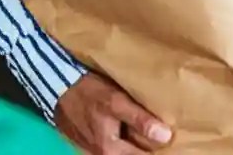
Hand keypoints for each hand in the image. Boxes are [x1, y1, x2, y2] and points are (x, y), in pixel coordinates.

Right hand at [54, 72, 172, 153]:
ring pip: (124, 152)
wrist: (57, 85)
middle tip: (169, 135)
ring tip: (157, 131)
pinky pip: (115, 146)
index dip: (161, 152)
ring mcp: (95, 150)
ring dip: (138, 145)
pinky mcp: (91, 141)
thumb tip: (165, 136)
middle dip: (151, 149)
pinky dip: (126, 141)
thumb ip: (139, 120)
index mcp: (110, 150)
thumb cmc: (89, 92)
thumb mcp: (116, 102)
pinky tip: (137, 130)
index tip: (175, 141)